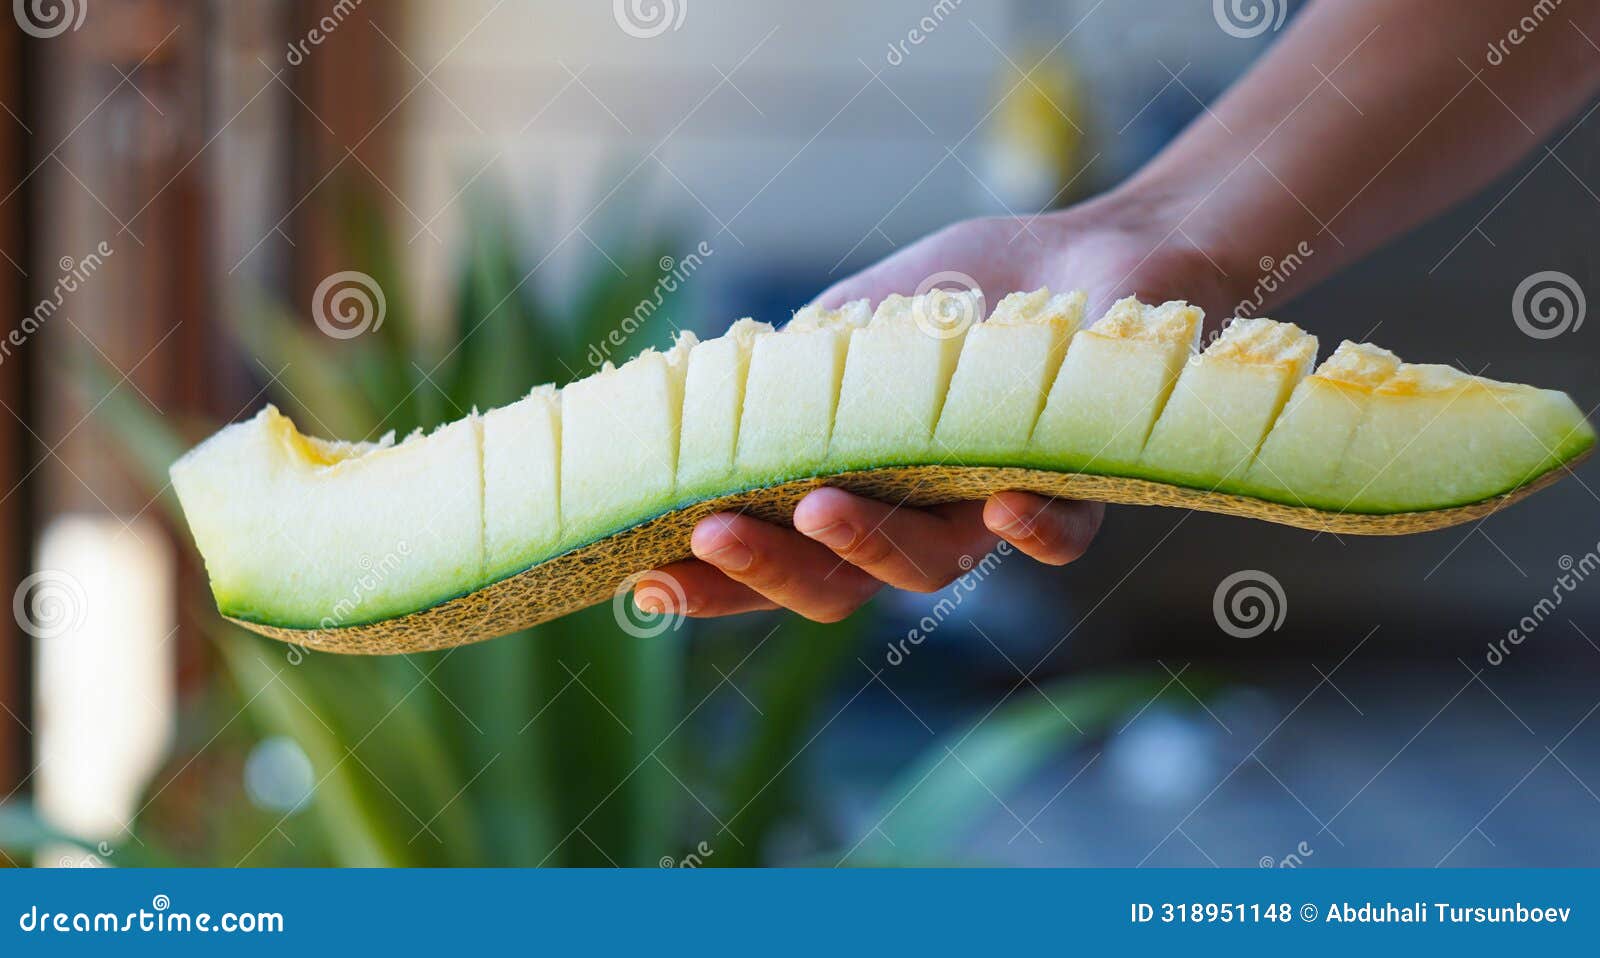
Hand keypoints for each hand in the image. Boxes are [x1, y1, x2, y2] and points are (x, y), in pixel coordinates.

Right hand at [638, 189, 1232, 621]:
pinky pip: (1057, 537)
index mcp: (852, 487)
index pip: (773, 552)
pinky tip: (1002, 503)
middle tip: (711, 534)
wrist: (1088, 255)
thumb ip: (786, 374)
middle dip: (766, 572)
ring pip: (928, 569)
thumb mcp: (851, 322)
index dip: (713, 582)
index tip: (645, 581)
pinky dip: (1030, 530)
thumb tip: (683, 404)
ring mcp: (990, 511)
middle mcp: (916, 519)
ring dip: (866, 545)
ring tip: (818, 507)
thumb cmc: (962, 294)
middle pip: (835, 585)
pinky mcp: (1078, 488)